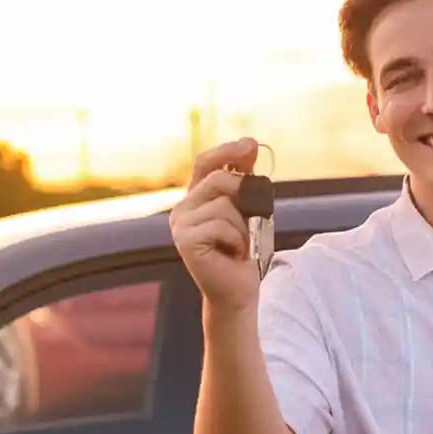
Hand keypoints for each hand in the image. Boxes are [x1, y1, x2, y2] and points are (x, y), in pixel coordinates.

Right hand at [170, 137, 261, 313]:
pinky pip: (222, 226)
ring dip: (243, 227)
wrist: (238, 291)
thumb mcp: (249, 209)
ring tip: (240, 244)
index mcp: (195, 197)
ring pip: (224, 205)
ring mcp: (180, 225)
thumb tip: (250, 143)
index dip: (227, 151)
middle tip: (252, 221)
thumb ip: (245, 179)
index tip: (251, 145)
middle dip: (245, 196)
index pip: (205, 162)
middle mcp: (183, 208)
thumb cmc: (244, 251)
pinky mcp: (185, 241)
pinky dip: (237, 240)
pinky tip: (232, 254)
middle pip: (219, 180)